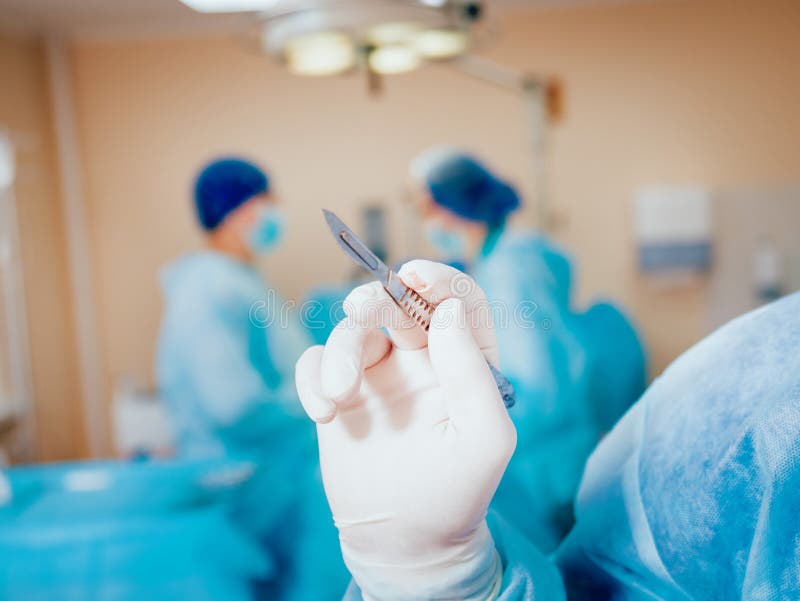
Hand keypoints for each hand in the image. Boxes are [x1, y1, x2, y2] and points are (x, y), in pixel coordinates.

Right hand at [295, 261, 515, 600]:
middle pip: (397, 303)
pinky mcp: (341, 393)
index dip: (439, 279)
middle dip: (376, 299)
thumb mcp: (483, 439)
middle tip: (360, 310)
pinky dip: (313, 378)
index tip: (415, 275)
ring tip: (339, 398)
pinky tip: (324, 414)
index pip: (458, 301)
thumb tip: (446, 313)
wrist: (403, 541)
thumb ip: (472, 374)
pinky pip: (317, 362)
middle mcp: (421, 359)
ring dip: (341, 354)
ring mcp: (378, 374)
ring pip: (352, 330)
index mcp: (464, 362)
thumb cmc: (454, 492)